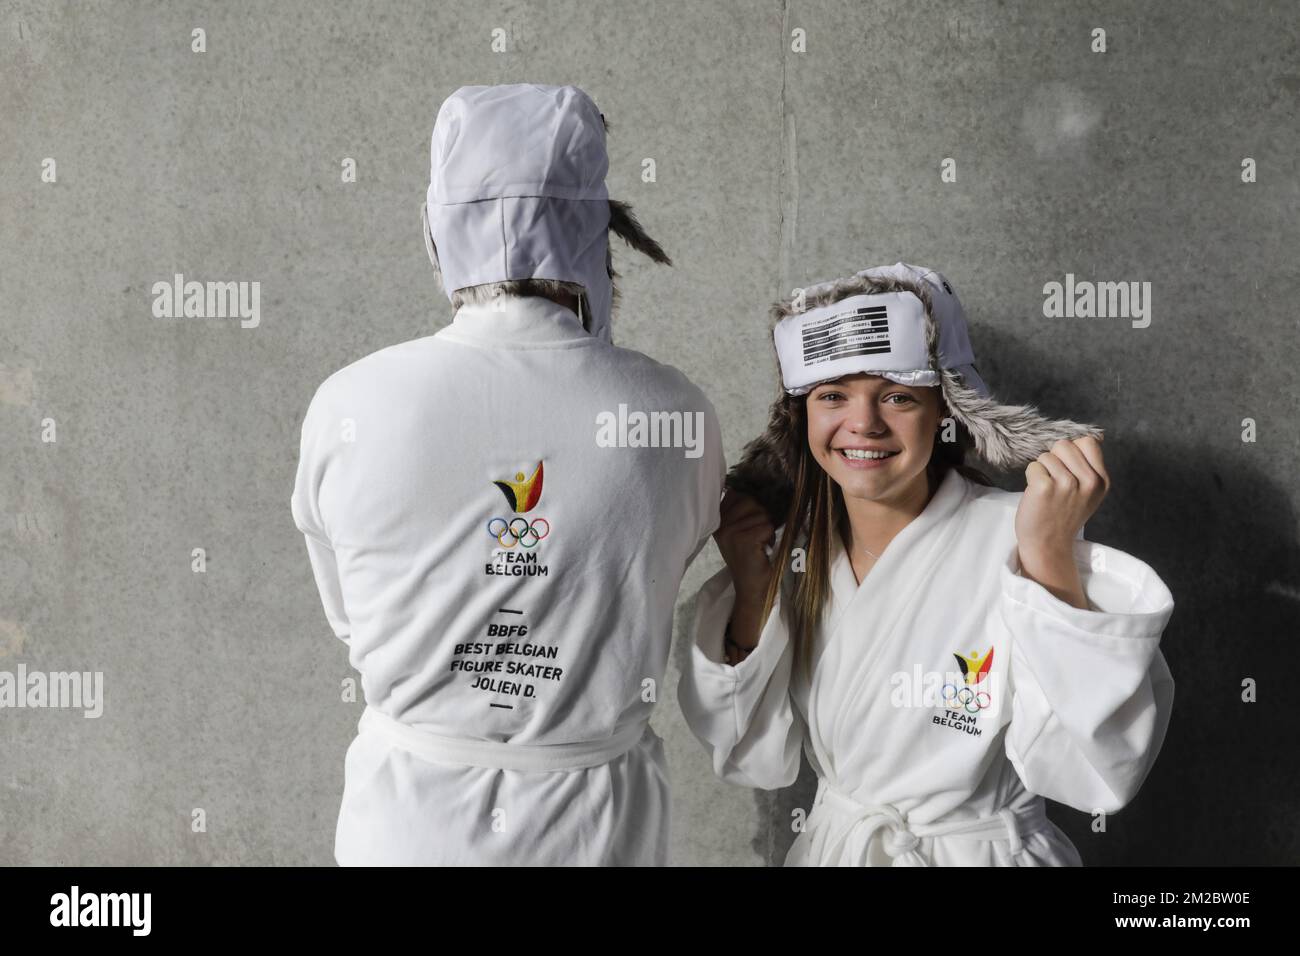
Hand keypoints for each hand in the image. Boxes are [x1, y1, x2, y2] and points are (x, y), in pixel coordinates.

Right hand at [714, 489, 775, 600]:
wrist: (750, 587)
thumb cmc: (750, 557)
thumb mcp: (740, 531)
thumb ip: (742, 510)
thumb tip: (754, 486)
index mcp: (717, 521)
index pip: (737, 494)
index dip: (751, 505)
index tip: (750, 524)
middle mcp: (720, 525)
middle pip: (750, 501)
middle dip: (761, 516)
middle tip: (758, 535)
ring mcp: (730, 532)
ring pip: (761, 514)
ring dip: (767, 529)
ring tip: (760, 543)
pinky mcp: (743, 540)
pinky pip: (766, 526)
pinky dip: (770, 537)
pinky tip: (763, 549)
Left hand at [1015, 436, 1108, 608]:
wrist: (1048, 545)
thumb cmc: (1063, 515)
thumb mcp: (1088, 492)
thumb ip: (1090, 465)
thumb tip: (1098, 434)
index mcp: (1102, 480)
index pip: (1087, 442)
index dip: (1072, 453)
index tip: (1068, 472)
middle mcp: (1088, 481)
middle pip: (1064, 444)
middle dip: (1054, 460)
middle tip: (1055, 484)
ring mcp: (1067, 484)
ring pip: (1046, 455)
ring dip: (1042, 471)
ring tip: (1047, 492)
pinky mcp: (1045, 487)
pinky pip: (1033, 466)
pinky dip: (1031, 478)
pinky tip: (1037, 496)